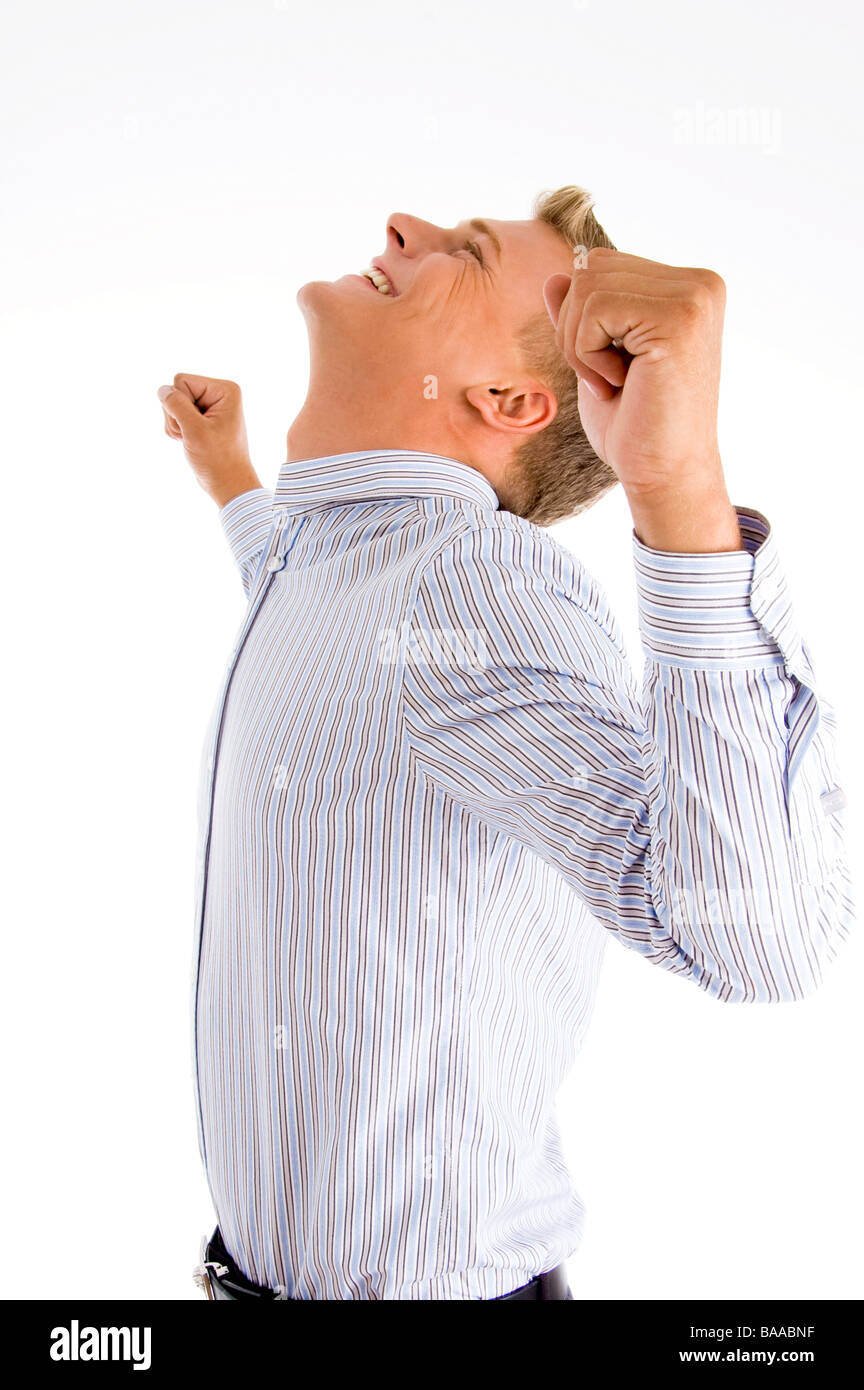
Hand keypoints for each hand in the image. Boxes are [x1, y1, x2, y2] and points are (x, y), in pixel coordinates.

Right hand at [157, 373, 260, 506]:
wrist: (228, 484)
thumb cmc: (217, 459)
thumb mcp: (194, 430)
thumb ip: (176, 405)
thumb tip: (162, 389)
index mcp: (225, 390)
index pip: (181, 381)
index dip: (179, 404)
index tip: (196, 426)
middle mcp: (218, 394)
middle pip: (177, 392)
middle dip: (177, 416)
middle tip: (193, 436)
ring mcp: (209, 406)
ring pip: (173, 405)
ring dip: (176, 425)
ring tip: (192, 440)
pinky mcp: (201, 418)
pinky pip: (176, 416)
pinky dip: (177, 430)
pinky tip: (190, 442)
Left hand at [542, 249, 726, 495]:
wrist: (664, 475)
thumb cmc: (635, 426)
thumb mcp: (598, 360)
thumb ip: (582, 316)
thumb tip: (557, 277)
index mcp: (689, 288)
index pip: (602, 266)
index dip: (584, 321)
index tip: (612, 371)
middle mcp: (700, 284)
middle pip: (591, 268)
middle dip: (576, 329)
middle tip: (606, 380)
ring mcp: (694, 297)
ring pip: (587, 286)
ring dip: (580, 345)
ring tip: (612, 384)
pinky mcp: (679, 318)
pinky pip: (594, 308)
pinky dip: (586, 353)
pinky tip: (616, 384)